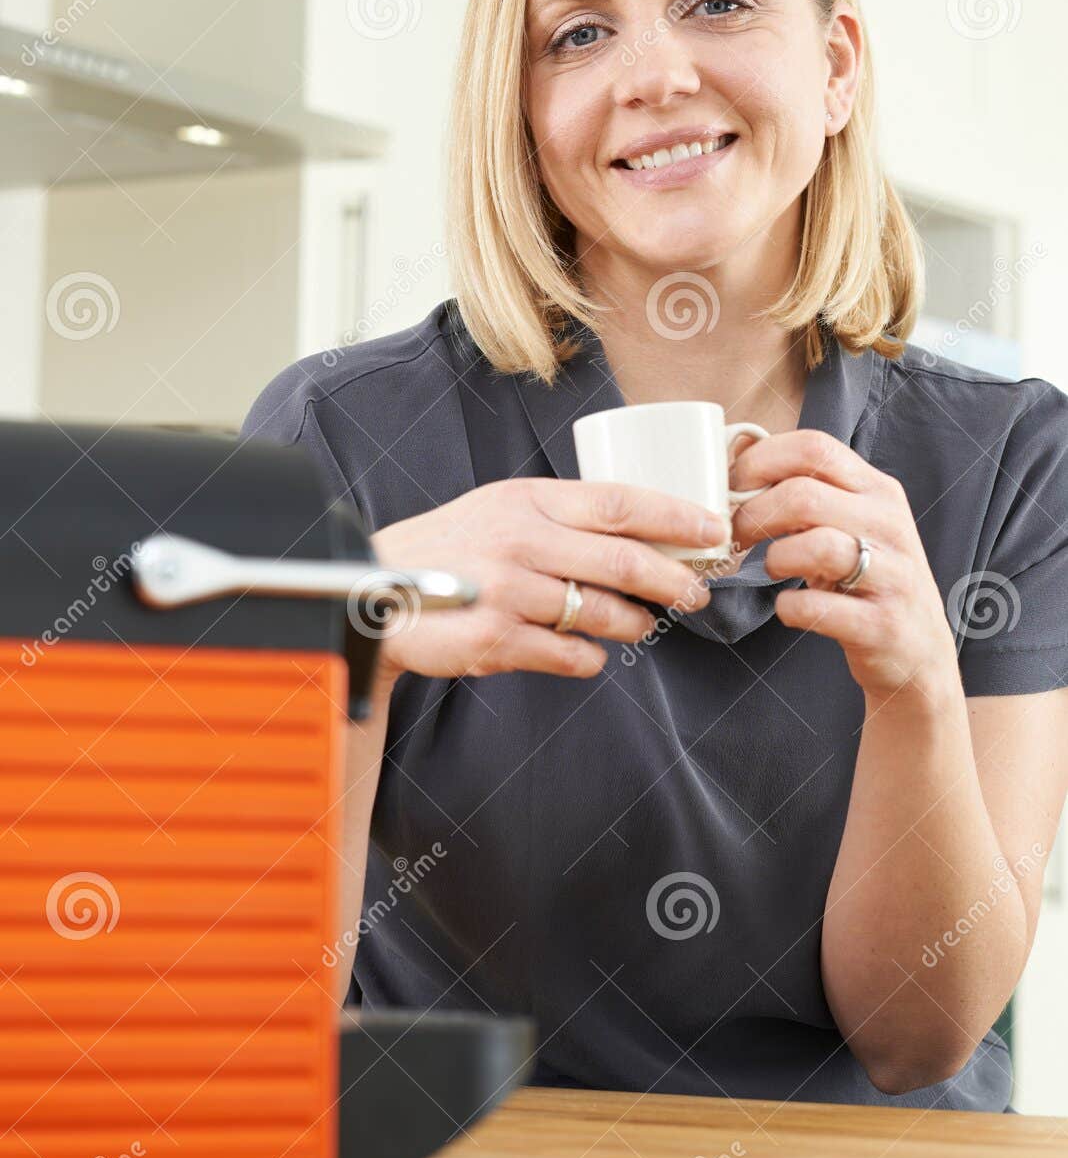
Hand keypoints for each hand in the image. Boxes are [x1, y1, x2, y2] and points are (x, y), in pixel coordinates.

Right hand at [367, 477, 725, 681]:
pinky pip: (573, 656)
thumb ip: (561, 514)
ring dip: (635, 623)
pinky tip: (588, 652)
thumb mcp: (501, 509)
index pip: (620, 502)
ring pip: (605, 613)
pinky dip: (592, 657)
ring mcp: (508, 592)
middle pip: (626, 561)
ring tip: (641, 623)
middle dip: (676, 581)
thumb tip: (643, 528)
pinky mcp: (496, 641)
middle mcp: (520, 540)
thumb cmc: (453, 550)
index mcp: (527, 499)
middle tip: (696, 595)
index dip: (677, 516)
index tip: (714, 529)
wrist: (376, 594)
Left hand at [729, 428, 959, 700]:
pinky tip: (790, 608)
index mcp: (878, 490)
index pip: (814, 447)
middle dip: (753, 515)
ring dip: (776, 558)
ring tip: (773, 569)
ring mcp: (892, 575)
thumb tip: (738, 456)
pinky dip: (790, 607)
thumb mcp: (849, 524)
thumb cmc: (867, 581)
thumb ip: (806, 491)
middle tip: (738, 537)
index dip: (760, 462)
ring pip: (818, 545)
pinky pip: (818, 607)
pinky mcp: (883, 624)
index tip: (733, 487)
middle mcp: (890, 524)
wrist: (919, 653)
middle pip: (804, 495)